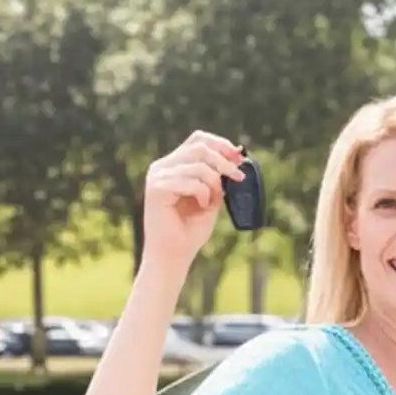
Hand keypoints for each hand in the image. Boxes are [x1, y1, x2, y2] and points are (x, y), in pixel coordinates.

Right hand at [142, 130, 246, 270]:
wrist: (174, 255)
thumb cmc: (190, 230)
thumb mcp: (211, 197)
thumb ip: (219, 177)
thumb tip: (237, 157)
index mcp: (174, 165)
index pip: (198, 139)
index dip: (220, 144)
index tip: (239, 156)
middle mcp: (162, 166)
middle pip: (199, 147)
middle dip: (224, 162)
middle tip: (238, 177)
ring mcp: (157, 176)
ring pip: (199, 165)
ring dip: (214, 184)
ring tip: (211, 202)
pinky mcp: (156, 188)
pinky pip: (191, 182)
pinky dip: (203, 194)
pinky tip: (200, 207)